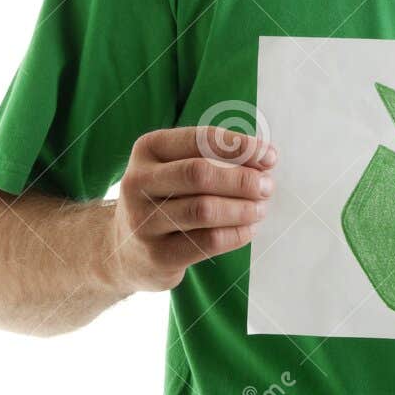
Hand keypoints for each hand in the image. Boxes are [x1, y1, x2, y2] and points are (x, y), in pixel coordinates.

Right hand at [110, 124, 276, 294]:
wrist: (124, 249)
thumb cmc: (165, 198)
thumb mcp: (177, 167)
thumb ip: (215, 158)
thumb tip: (265, 158)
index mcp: (148, 149)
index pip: (200, 139)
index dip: (240, 146)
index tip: (270, 156)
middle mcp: (138, 182)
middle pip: (199, 174)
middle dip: (242, 179)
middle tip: (267, 186)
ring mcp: (143, 220)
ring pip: (204, 210)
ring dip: (242, 209)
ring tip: (260, 209)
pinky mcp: (157, 254)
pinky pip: (207, 242)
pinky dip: (236, 234)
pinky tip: (248, 230)